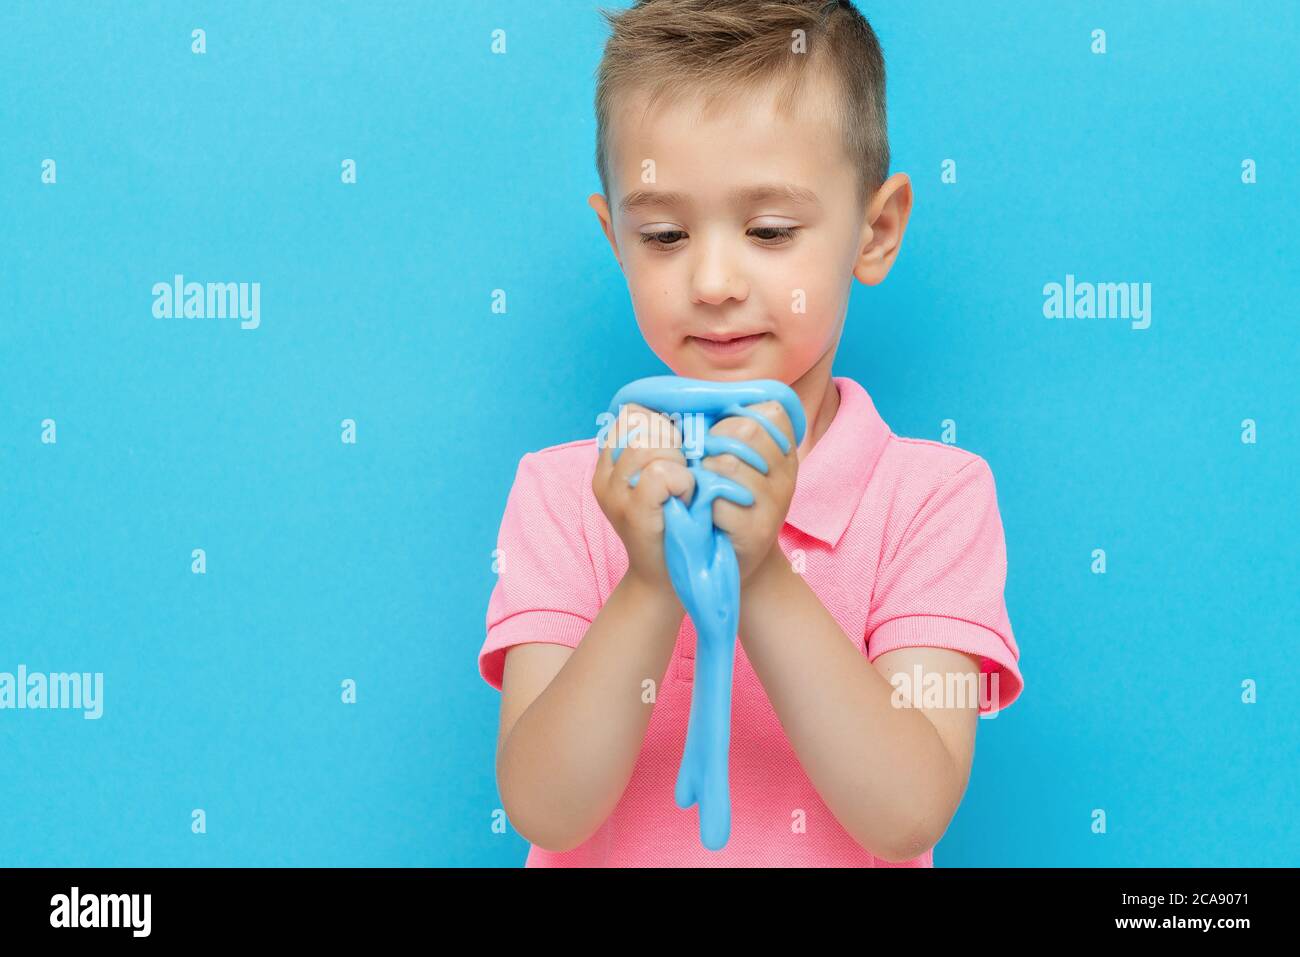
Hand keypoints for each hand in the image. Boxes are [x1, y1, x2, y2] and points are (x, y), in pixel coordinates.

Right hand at [593, 403, 695, 602]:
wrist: (670, 580)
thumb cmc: (677, 523)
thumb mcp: (664, 479)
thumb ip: (666, 446)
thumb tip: (693, 410)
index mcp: (609, 463)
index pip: (631, 413)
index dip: (662, 422)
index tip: (679, 448)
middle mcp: (604, 476)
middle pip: (639, 424)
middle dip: (672, 440)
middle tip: (685, 472)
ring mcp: (614, 495)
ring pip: (648, 445)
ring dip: (678, 460)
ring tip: (686, 486)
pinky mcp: (632, 513)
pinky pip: (659, 473)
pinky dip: (681, 480)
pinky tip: (687, 497)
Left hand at [700, 400, 798, 582]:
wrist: (725, 564)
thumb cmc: (720, 502)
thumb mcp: (733, 461)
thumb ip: (725, 429)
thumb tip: (683, 399)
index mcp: (784, 452)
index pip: (770, 412)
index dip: (735, 420)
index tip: (720, 441)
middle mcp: (787, 475)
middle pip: (746, 432)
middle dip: (713, 444)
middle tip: (704, 468)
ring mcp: (776, 504)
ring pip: (728, 464)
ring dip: (703, 475)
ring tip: (702, 490)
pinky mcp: (757, 531)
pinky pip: (719, 500)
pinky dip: (702, 504)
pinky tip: (704, 513)